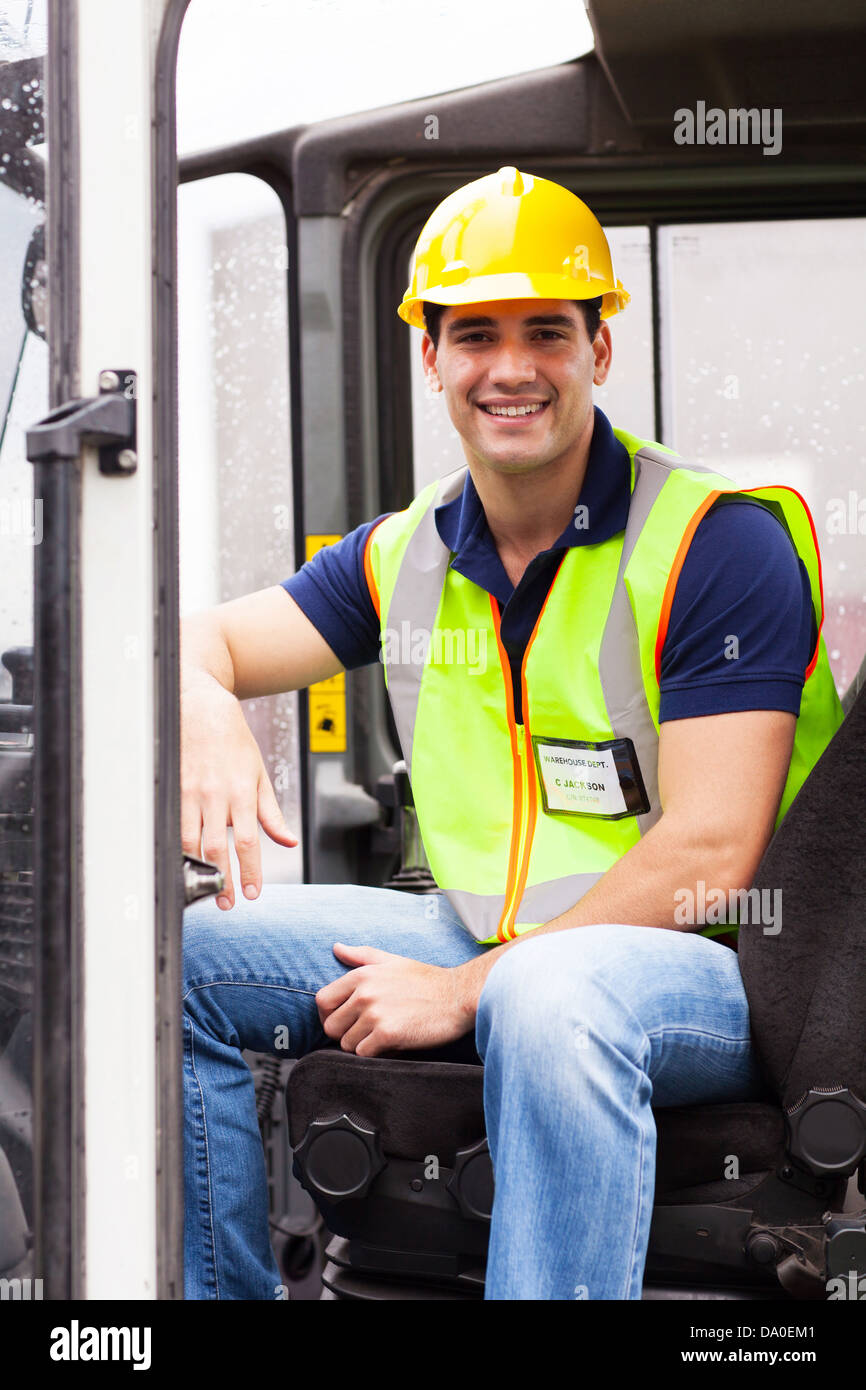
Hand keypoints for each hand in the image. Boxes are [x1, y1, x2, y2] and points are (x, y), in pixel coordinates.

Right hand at [181, 675, 296, 908]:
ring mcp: (190, 793)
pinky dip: (175, 848)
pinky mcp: (171, 788)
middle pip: (219, 848)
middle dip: (224, 881)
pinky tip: (179, 864)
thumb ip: (272, 812)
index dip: (250, 871)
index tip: (253, 894)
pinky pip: (171, 825)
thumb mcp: (259, 775)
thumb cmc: (233, 741)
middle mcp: (216, 795)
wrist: (202, 708)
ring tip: (205, 890)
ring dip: (197, 870)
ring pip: (190, 841)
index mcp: (242, 792)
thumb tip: (287, 841)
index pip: (249, 842)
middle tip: (228, 904)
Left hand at [316, 944, 476, 1056]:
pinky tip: (390, 1044)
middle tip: (364, 1033)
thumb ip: (361, 955)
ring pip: (346, 1043)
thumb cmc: (426, 980)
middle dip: (344, 1033)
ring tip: (381, 1036)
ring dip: (361, 1045)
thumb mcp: (392, 961)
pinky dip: (375, 1053)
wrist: (458, 997)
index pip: (322, 1001)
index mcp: (361, 975)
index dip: (328, 1015)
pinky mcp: (388, 1034)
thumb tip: (336, 948)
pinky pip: (364, 1053)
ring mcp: (375, 1014)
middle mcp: (364, 994)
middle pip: (331, 1026)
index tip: (342, 1021)